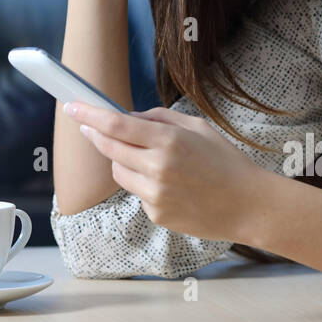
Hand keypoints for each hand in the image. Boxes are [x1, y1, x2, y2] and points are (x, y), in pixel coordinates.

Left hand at [62, 100, 269, 242]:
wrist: (248, 205)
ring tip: (150, 159)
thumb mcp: (197, 127)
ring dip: (122, 160)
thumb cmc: (226, 162)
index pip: (116, 125)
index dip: (89, 115)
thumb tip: (128, 118)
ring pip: (118, 171)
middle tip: (88, 125)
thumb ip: (159, 119)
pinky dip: (144, 183)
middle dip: (95, 134)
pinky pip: (136, 192)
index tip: (72, 106)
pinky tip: (171, 185)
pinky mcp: (156, 214)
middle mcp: (157, 168)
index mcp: (168, 141)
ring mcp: (155, 194)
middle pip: (109, 148)